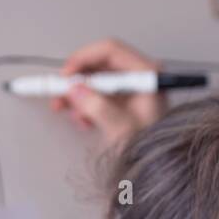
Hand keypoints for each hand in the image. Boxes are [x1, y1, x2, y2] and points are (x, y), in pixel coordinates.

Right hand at [52, 37, 168, 146]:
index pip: (110, 50)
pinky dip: (86, 105)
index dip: (84, 59)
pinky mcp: (123, 101)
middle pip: (100, 64)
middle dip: (78, 81)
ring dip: (78, 96)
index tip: (67, 75)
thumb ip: (98, 107)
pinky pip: (98, 94)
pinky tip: (84, 121)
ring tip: (71, 113)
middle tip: (61, 95)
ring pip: (96, 80)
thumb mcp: (121, 128)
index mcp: (147, 74)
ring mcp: (131, 88)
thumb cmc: (150, 149)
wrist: (157, 167)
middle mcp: (140, 76)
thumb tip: (76, 90)